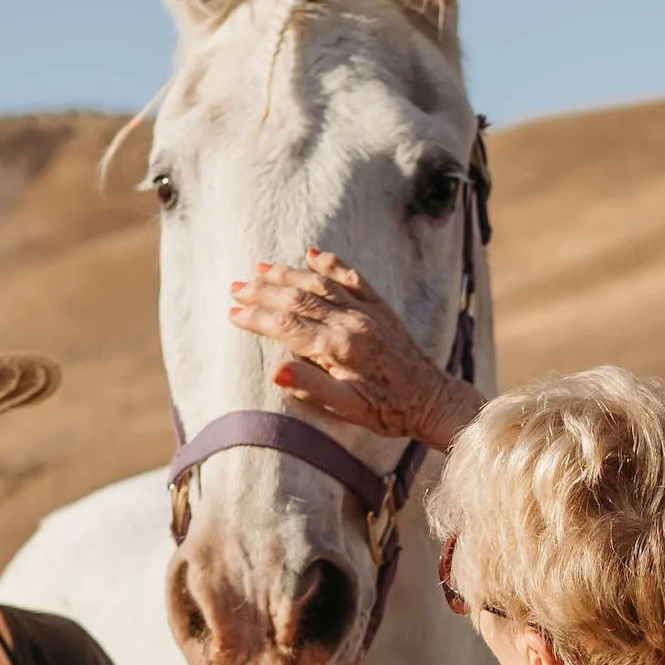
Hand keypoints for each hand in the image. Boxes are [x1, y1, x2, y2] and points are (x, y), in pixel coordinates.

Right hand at [228, 251, 478, 449]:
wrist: (431, 400)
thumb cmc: (388, 410)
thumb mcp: (347, 409)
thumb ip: (311, 387)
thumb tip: (276, 371)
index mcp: (339, 348)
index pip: (286, 327)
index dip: (257, 318)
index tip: (233, 314)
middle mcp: (352, 322)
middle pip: (298, 299)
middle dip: (264, 292)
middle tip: (236, 287)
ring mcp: (367, 311)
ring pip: (320, 283)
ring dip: (288, 274)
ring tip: (261, 269)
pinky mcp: (380, 307)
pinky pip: (352, 277)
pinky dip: (330, 264)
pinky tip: (311, 254)